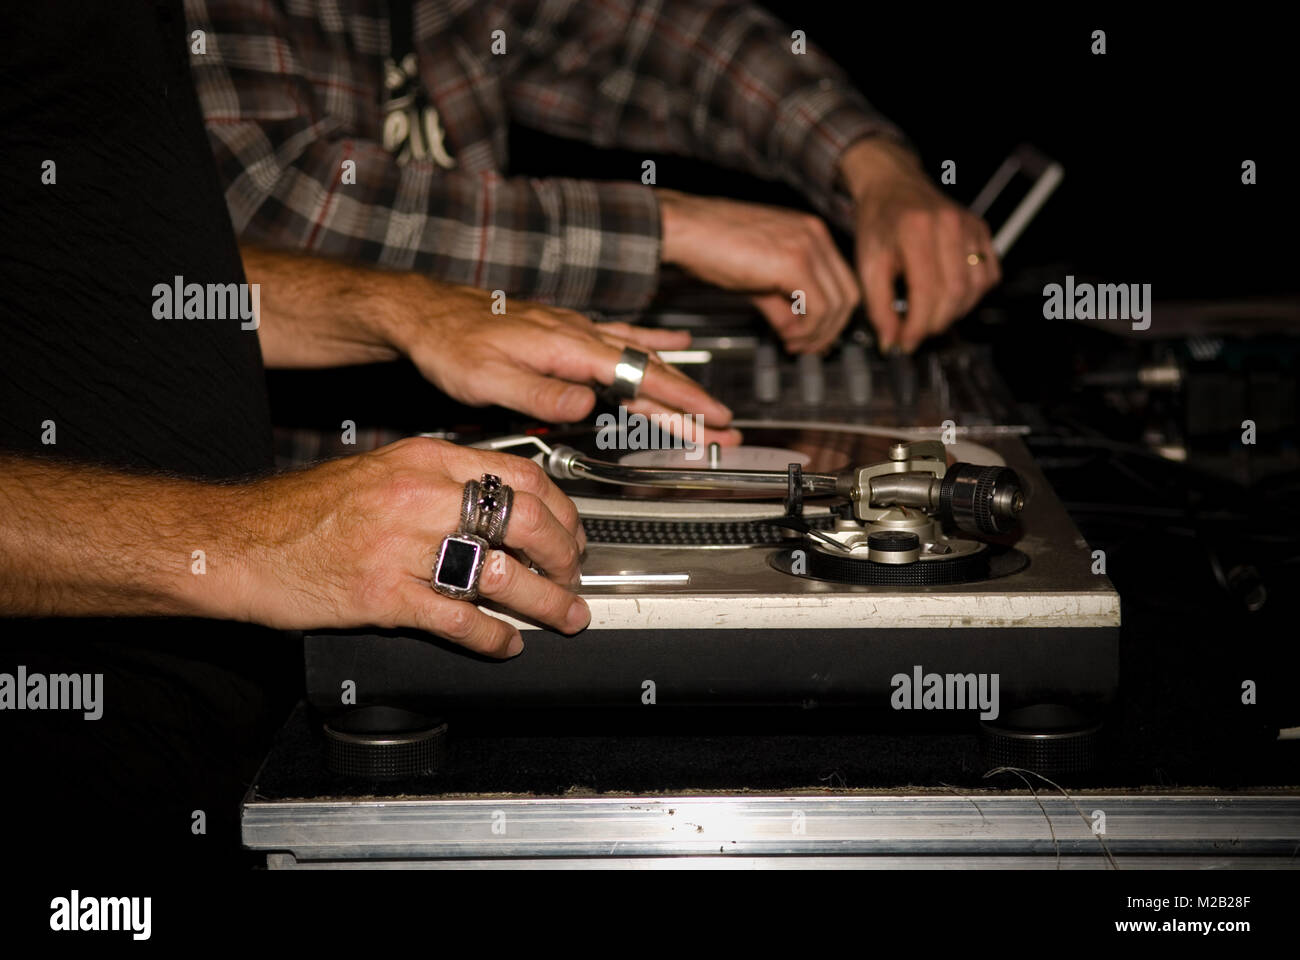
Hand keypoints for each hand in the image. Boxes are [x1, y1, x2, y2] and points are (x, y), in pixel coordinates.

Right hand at [235, 437, 588, 657]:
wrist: (237, 540)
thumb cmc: (304, 512)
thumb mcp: (380, 471)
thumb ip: (439, 481)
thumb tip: (501, 505)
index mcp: (425, 460)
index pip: (522, 476)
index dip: (562, 510)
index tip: (572, 533)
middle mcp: (418, 495)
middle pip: (525, 521)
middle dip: (565, 555)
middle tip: (575, 577)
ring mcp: (400, 546)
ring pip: (501, 573)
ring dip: (544, 601)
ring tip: (562, 616)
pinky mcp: (380, 594)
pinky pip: (457, 618)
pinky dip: (492, 637)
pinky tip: (504, 644)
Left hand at [386, 283, 739, 445]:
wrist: (425, 311)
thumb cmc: (450, 345)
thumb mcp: (488, 380)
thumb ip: (541, 394)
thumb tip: (585, 405)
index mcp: (568, 348)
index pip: (638, 376)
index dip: (680, 400)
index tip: (712, 420)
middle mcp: (579, 334)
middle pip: (650, 369)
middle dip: (692, 401)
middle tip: (726, 429)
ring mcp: (575, 330)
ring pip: (640, 355)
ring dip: (678, 381)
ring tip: (709, 405)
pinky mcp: (566, 331)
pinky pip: (621, 335)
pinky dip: (653, 339)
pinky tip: (674, 340)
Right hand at [657, 189, 859, 353]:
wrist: (685, 228)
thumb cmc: (712, 246)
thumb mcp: (757, 278)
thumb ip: (783, 304)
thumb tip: (796, 331)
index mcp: (810, 231)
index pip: (841, 280)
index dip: (832, 316)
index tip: (814, 337)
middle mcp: (815, 234)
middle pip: (848, 294)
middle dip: (831, 329)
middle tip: (808, 348)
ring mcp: (808, 246)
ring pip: (837, 304)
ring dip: (818, 334)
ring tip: (793, 344)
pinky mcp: (795, 262)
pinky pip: (818, 308)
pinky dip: (808, 330)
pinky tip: (788, 338)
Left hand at [840, 138, 1000, 352]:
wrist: (892, 186)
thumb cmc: (879, 222)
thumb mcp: (867, 264)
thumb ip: (877, 305)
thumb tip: (890, 341)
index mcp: (916, 230)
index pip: (927, 291)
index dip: (919, 325)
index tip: (906, 342)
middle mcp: (948, 225)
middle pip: (954, 293)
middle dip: (935, 323)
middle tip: (916, 332)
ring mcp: (970, 226)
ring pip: (975, 288)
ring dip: (954, 312)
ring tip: (931, 315)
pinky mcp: (982, 231)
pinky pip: (989, 275)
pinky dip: (972, 296)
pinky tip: (950, 296)